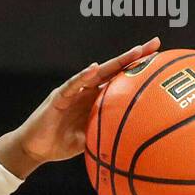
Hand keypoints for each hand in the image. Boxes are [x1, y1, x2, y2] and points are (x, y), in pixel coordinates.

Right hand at [0, 38, 160, 175]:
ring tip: (135, 52)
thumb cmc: (60, 145)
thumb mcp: (89, 141)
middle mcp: (87, 90)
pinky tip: (94, 69)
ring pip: (97, 72)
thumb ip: (105, 136)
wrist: (34, 149)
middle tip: (156, 44)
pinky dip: (82, 77)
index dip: (138, 70)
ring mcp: (73, 91)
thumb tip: (129, 144)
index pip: (121, 80)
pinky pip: (72, 85)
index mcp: (95, 99)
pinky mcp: (58, 97)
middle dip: (135, 56)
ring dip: (116, 61)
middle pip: (114, 69)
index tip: (160, 61)